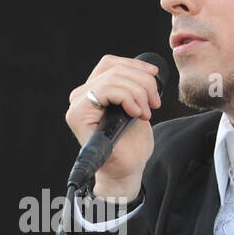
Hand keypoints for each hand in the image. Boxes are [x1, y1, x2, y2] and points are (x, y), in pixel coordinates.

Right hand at [65, 54, 162, 200]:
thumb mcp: (137, 109)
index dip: (134, 65)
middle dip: (142, 82)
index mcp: (94, 91)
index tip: (155, 75)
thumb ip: (134, 88)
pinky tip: (136, 113)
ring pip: (113, 79)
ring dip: (138, 93)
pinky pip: (106, 90)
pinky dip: (127, 98)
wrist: (126, 170)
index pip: (110, 64)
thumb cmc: (132, 145)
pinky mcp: (78, 114)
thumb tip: (147, 69)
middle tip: (155, 103)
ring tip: (146, 113)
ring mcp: (78, 104)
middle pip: (114, 69)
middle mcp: (82, 95)